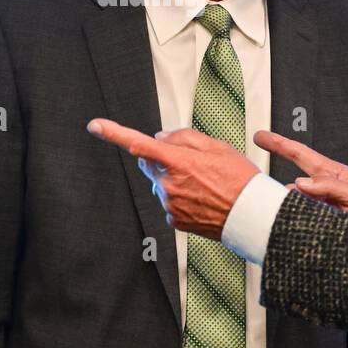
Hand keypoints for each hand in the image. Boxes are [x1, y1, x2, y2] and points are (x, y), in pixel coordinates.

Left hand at [86, 119, 259, 239]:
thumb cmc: (240, 180)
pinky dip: (179, 198)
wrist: (252, 216)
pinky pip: (168, 202)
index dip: (114, 133)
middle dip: (160, 159)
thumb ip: (184, 138)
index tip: (96, 126)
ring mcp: (170, 205)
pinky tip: (201, 198)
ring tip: (203, 184)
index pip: (138, 144)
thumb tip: (161, 138)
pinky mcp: (174, 220)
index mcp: (179, 162)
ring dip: (173, 179)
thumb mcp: (217, 146)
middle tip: (188, 161)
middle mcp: (169, 185)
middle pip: (149, 164)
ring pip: (160, 184)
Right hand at [254, 130, 347, 226]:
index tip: (261, 136)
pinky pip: (301, 217)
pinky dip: (296, 219)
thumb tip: (300, 182)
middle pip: (292, 183)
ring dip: (291, 207)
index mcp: (331, 174)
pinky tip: (297, 223)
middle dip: (279, 188)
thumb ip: (329, 185)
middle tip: (268, 195)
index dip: (279, 144)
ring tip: (303, 215)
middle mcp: (322, 188)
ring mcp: (320, 205)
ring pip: (294, 202)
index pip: (300, 154)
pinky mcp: (319, 221)